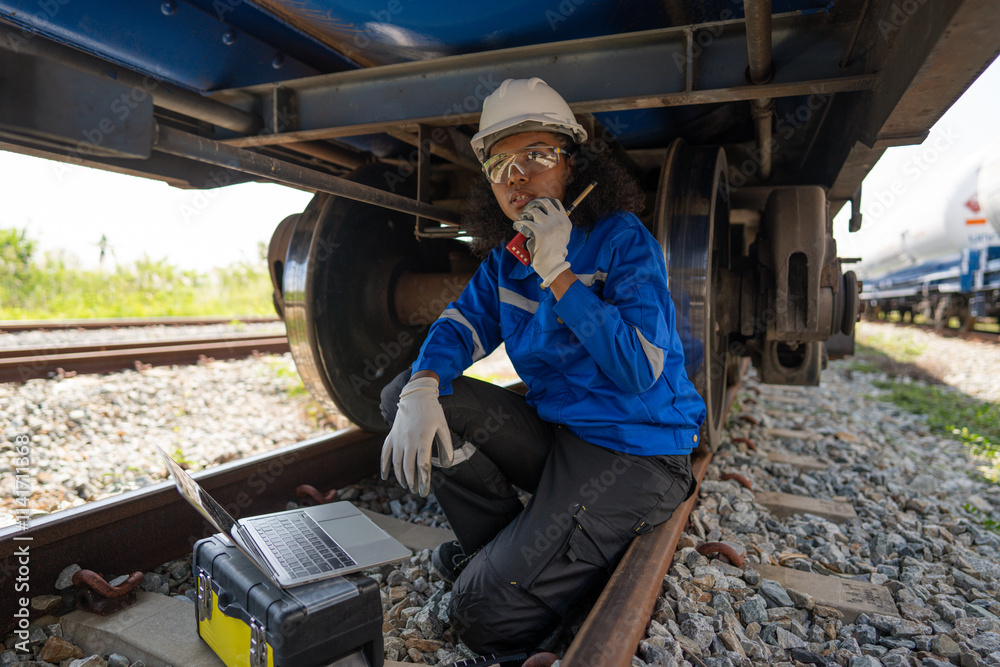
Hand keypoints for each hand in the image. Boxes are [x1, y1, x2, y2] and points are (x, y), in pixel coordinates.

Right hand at [380, 376, 453, 495]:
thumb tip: (447, 465)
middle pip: (408, 466)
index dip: (424, 478)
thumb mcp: (443, 427)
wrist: (416, 395)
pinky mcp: (391, 435)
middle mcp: (408, 440)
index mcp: (423, 438)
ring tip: (405, 484)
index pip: (423, 464)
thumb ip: (446, 446)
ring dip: (400, 476)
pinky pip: (385, 452)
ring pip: (396, 462)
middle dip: (411, 481)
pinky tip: (385, 476)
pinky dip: (383, 465)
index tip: (425, 488)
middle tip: (415, 490)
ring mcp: (398, 438)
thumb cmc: (432, 412)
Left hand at [514, 197, 572, 287]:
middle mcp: (558, 221)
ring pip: (533, 211)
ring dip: (525, 214)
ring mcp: (548, 226)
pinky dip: (518, 224)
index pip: (555, 202)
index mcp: (564, 221)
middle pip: (543, 202)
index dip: (544, 202)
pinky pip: (524, 223)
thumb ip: (556, 223)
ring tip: (523, 219)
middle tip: (528, 211)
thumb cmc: (554, 251)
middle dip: (533, 204)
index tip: (538, 206)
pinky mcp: (538, 232)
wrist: (552, 265)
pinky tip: (517, 226)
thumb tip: (542, 214)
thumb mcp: (561, 235)